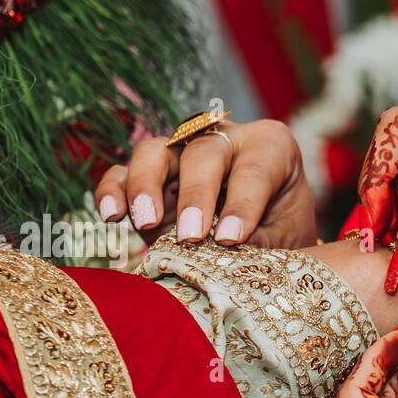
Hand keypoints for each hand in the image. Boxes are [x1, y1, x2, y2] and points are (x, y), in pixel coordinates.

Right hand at [95, 119, 316, 247]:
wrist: (268, 242)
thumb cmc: (282, 237)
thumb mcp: (286, 241)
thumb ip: (261, 244)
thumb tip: (228, 257)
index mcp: (270, 148)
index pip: (255, 168)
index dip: (243, 203)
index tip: (232, 238)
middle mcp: (225, 140)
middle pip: (202, 151)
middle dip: (195, 194)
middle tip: (192, 235)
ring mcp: (182, 155)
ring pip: (155, 152)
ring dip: (146, 185)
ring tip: (145, 221)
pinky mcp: (149, 177)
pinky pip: (122, 172)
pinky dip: (113, 190)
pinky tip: (111, 216)